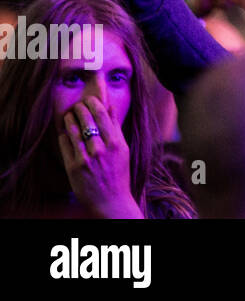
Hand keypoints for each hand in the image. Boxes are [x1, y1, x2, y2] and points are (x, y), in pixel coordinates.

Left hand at [57, 96, 141, 218]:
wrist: (111, 200)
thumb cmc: (119, 173)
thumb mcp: (124, 150)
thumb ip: (116, 129)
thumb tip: (110, 107)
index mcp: (117, 143)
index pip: (103, 115)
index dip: (94, 103)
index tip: (89, 99)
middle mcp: (102, 149)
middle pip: (87, 120)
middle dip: (80, 109)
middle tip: (77, 106)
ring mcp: (87, 158)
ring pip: (74, 130)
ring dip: (70, 119)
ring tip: (69, 115)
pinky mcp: (74, 167)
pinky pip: (66, 145)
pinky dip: (64, 135)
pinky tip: (65, 132)